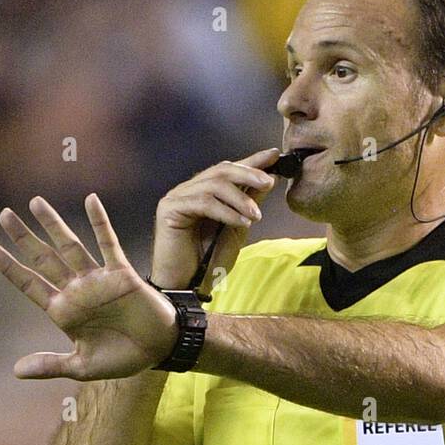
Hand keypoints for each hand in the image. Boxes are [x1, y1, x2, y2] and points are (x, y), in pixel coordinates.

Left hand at [0, 194, 177, 379]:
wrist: (158, 350)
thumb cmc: (121, 358)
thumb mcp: (82, 367)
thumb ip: (50, 365)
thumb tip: (16, 371)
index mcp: (63, 312)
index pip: (30, 284)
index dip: (10, 267)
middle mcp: (76, 291)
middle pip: (44, 259)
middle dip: (24, 238)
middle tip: (4, 214)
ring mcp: (97, 279)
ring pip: (70, 246)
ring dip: (53, 224)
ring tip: (35, 201)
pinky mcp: (121, 273)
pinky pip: (108, 244)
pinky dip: (99, 222)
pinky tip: (90, 200)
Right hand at [150, 148, 278, 292]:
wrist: (188, 289)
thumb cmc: (209, 264)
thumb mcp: (237, 229)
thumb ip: (249, 204)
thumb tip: (269, 180)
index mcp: (203, 194)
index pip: (228, 170)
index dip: (251, 161)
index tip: (275, 155)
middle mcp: (188, 191)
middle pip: (220, 171)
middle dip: (248, 174)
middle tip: (269, 182)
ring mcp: (177, 198)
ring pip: (213, 184)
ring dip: (240, 198)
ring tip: (255, 216)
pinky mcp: (169, 209)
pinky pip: (203, 202)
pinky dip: (226, 211)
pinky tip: (241, 222)